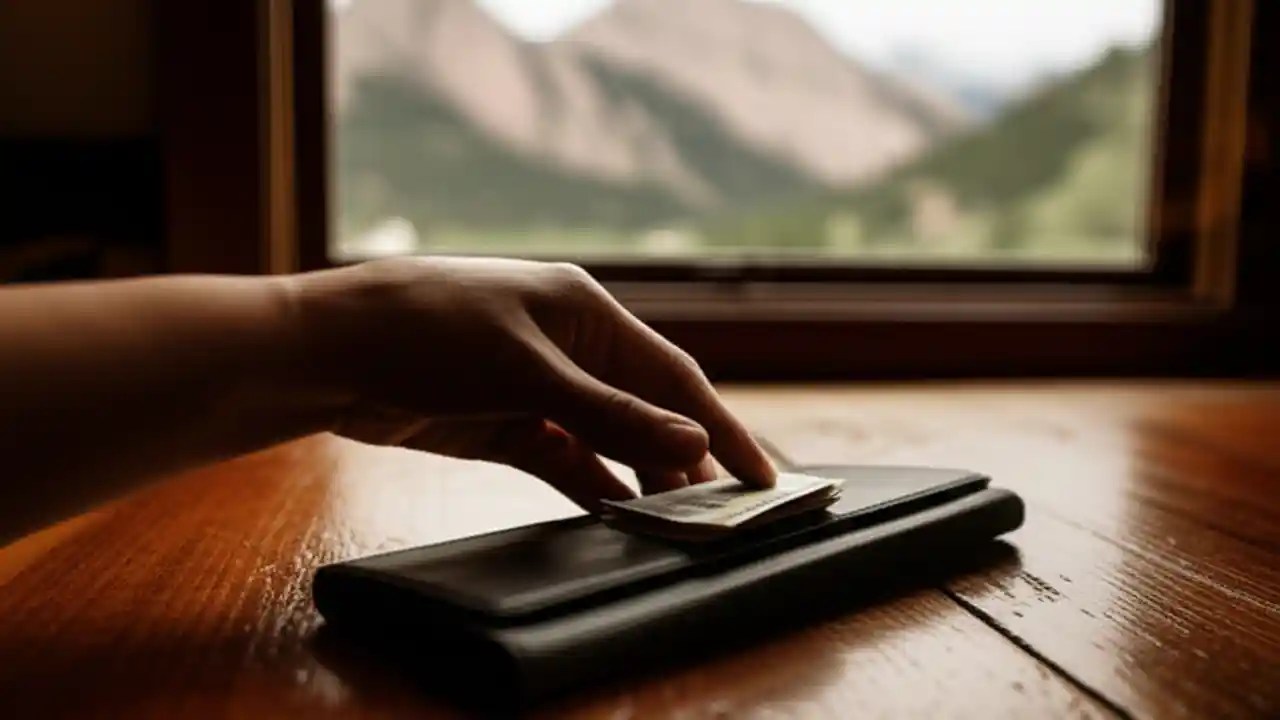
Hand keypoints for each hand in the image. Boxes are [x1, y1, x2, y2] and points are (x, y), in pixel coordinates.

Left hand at [288, 257, 774, 509]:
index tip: (760, 475)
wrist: (328, 352)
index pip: (671, 376)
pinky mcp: (503, 421)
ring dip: (637, 477)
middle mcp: (569, 346)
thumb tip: (690, 443)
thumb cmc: (427, 332)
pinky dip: (590, 484)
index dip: (719, 426)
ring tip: (673, 523)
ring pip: (607, 439)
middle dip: (682, 459)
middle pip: (644, 410)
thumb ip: (611, 414)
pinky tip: (615, 513)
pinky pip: (564, 459)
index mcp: (586, 312)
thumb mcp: (525, 372)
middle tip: (722, 513)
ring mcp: (536, 386)